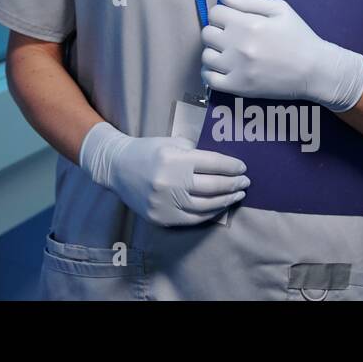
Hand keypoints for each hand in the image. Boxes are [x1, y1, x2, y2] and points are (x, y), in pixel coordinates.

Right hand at [79, 122, 248, 226]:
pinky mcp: (161, 217)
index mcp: (174, 160)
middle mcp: (170, 183)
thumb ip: (196, 152)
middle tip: (245, 182)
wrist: (117, 167)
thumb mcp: (171, 143)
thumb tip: (225, 164)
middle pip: (213, 186)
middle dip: (233, 184)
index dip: (232, 166)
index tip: (243, 168)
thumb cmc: (147, 151)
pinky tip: (219, 206)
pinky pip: (193, 218)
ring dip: (226, 200)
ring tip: (237, 195)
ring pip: (206, 206)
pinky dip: (210, 213)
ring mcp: (165, 203)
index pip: (213, 164)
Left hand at [200, 0, 362, 111]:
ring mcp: (238, 68)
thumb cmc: (299, 37)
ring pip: (206, 56)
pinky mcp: (239, 87)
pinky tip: (222, 68)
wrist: (316, 71)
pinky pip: (209, 79)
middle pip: (207, 33)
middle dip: (217, 31)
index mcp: (249, 24)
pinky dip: (210, 73)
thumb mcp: (280, 9)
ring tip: (229, 53)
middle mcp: (240, 46)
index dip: (222, 14)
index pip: (214, 13)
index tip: (232, 20)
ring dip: (214, 52)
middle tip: (231, 37)